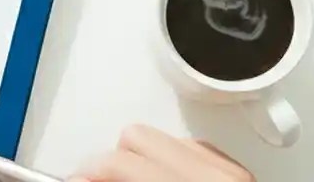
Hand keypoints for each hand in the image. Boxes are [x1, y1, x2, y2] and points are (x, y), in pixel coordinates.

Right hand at [74, 125, 251, 181]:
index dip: (88, 170)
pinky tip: (163, 180)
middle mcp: (217, 174)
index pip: (121, 161)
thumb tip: (83, 177)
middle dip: (113, 160)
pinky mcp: (240, 174)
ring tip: (133, 181)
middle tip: (98, 180)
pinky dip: (172, 162)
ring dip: (142, 158)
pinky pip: (194, 150)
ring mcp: (233, 172)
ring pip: (165, 138)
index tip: (73, 178)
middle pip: (138, 136)